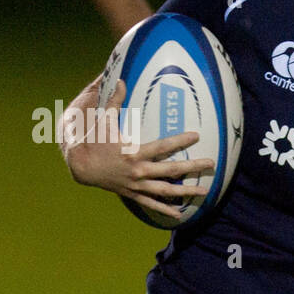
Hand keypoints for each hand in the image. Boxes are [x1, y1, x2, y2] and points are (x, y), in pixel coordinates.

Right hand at [61, 75, 214, 221]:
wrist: (82, 167)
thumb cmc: (94, 141)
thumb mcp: (104, 120)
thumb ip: (115, 101)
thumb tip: (120, 79)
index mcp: (134, 153)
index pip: (163, 146)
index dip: (180, 141)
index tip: (197, 136)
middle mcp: (138, 171)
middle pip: (171, 170)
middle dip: (193, 167)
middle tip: (211, 164)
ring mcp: (136, 185)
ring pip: (165, 191)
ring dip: (186, 191)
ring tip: (204, 192)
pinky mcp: (132, 194)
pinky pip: (151, 204)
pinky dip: (165, 210)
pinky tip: (179, 214)